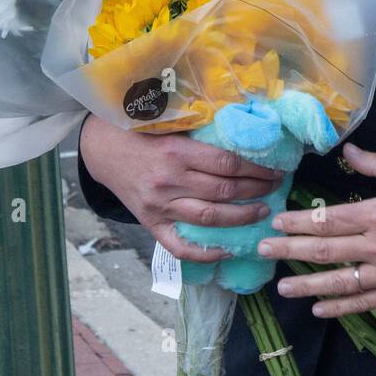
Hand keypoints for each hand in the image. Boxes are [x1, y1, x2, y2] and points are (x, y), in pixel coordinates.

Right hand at [79, 112, 283, 262]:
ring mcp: (160, 205)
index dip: (256, 168)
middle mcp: (170, 180)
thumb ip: (200, 133)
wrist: (100, 149)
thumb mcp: (169, 123)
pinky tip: (228, 250)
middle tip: (275, 187)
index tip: (274, 168)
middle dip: (256, 190)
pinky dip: (206, 252)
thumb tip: (244, 135)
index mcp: (176, 151)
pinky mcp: (151, 223)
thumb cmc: (139, 130)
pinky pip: (180, 246)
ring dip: (242, 217)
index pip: (226, 164)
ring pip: (209, 218)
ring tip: (262, 212)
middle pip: (224, 191)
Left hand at [255, 143, 375, 317]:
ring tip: (281, 287)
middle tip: (261, 252)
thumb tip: (346, 151)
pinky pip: (364, 304)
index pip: (329, 219)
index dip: (298, 221)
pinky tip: (319, 309)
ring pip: (339, 283)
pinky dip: (340, 308)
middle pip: (325, 250)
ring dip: (306, 285)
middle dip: (289, 251)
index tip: (276, 221)